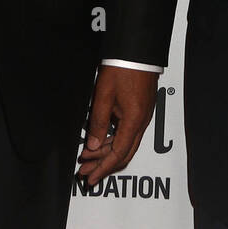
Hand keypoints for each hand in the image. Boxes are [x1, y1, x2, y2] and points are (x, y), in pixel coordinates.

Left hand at [77, 67, 157, 186]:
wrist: (138, 51)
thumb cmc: (122, 68)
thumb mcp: (104, 95)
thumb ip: (98, 122)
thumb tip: (93, 145)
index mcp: (134, 121)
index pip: (118, 154)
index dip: (103, 168)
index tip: (90, 177)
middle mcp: (141, 122)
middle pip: (123, 153)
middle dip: (103, 165)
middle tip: (85, 172)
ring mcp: (142, 117)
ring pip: (125, 144)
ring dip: (106, 153)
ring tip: (87, 158)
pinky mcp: (140, 110)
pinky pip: (127, 133)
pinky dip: (112, 141)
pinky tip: (99, 142)